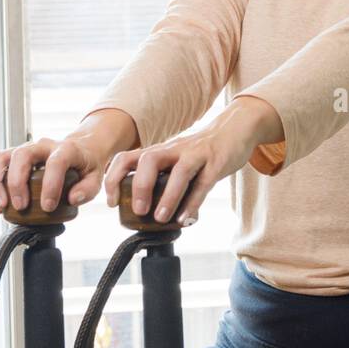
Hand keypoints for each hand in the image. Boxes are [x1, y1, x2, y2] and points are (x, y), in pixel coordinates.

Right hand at [0, 136, 112, 214]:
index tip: (48, 207)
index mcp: (67, 149)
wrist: (81, 148)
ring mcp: (26, 149)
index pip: (56, 162)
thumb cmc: (87, 165)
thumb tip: (73, 199)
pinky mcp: (14, 157)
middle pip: (22, 155)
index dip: (50, 185)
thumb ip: (88, 189)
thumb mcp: (96, 177)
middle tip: (21, 207)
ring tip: (1, 207)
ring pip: (2, 158)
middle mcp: (43, 145)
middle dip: (17, 183)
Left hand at [101, 100, 273, 224]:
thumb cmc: (202, 151)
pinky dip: (193, 202)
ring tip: (161, 218)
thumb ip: (163, 180)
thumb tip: (150, 213)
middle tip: (138, 211)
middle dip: (140, 186)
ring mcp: (197, 154)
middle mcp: (175, 149)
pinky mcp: (216, 162)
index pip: (127, 157)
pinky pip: (204, 183)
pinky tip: (185, 218)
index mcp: (161, 150)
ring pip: (179, 172)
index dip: (113, 178)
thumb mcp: (176, 159)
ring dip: (168, 196)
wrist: (235, 129)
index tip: (112, 202)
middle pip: (149, 160)